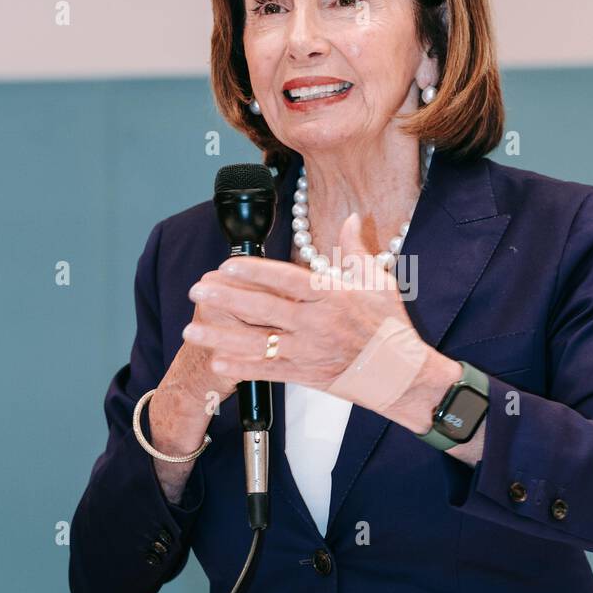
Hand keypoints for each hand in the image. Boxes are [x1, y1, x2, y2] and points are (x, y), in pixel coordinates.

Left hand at [181, 211, 437, 416]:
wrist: (401, 375)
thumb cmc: (390, 327)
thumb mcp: (378, 281)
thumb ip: (356, 249)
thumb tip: (351, 217)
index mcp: (332, 296)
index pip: (286, 280)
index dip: (254, 272)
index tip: (227, 264)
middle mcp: (316, 324)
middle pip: (263, 309)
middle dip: (225, 299)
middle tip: (196, 289)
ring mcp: (308, 351)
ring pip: (257, 343)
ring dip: (221, 336)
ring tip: (192, 329)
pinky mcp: (306, 375)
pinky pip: (267, 372)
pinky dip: (241, 369)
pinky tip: (216, 362)